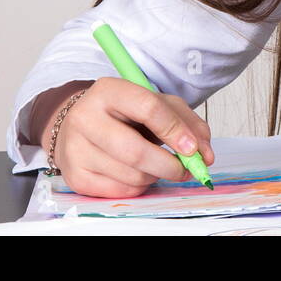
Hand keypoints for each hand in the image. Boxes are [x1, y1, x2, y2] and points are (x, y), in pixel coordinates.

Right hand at [50, 77, 215, 197]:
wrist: (79, 126)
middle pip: (136, 151)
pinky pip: (120, 191)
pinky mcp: (75, 176)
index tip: (193, 149)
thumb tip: (205, 155)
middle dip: (169, 165)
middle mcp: (86, 118)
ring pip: (131, 175)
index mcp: (109, 90)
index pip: (148, 108)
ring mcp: (76, 148)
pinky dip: (139, 186)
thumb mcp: (157, 104)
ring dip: (155, 175)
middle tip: (186, 169)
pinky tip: (137, 172)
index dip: (175, 131)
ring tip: (156, 164)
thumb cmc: (125, 114)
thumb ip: (187, 122)